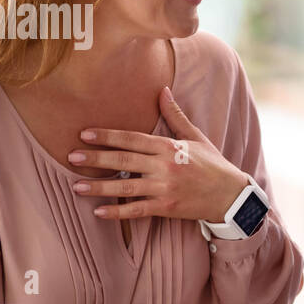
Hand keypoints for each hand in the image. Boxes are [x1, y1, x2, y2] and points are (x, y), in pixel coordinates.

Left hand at [69, 86, 249, 222]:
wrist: (232, 196)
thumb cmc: (213, 165)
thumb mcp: (196, 137)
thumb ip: (175, 116)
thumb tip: (162, 90)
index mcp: (170, 147)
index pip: (133, 139)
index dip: (108, 136)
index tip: (85, 134)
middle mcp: (165, 166)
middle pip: (125, 161)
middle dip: (97, 159)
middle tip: (71, 156)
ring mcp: (165, 189)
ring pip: (126, 187)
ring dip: (100, 187)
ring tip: (76, 186)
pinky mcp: (167, 208)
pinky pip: (137, 210)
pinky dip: (117, 213)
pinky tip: (98, 212)